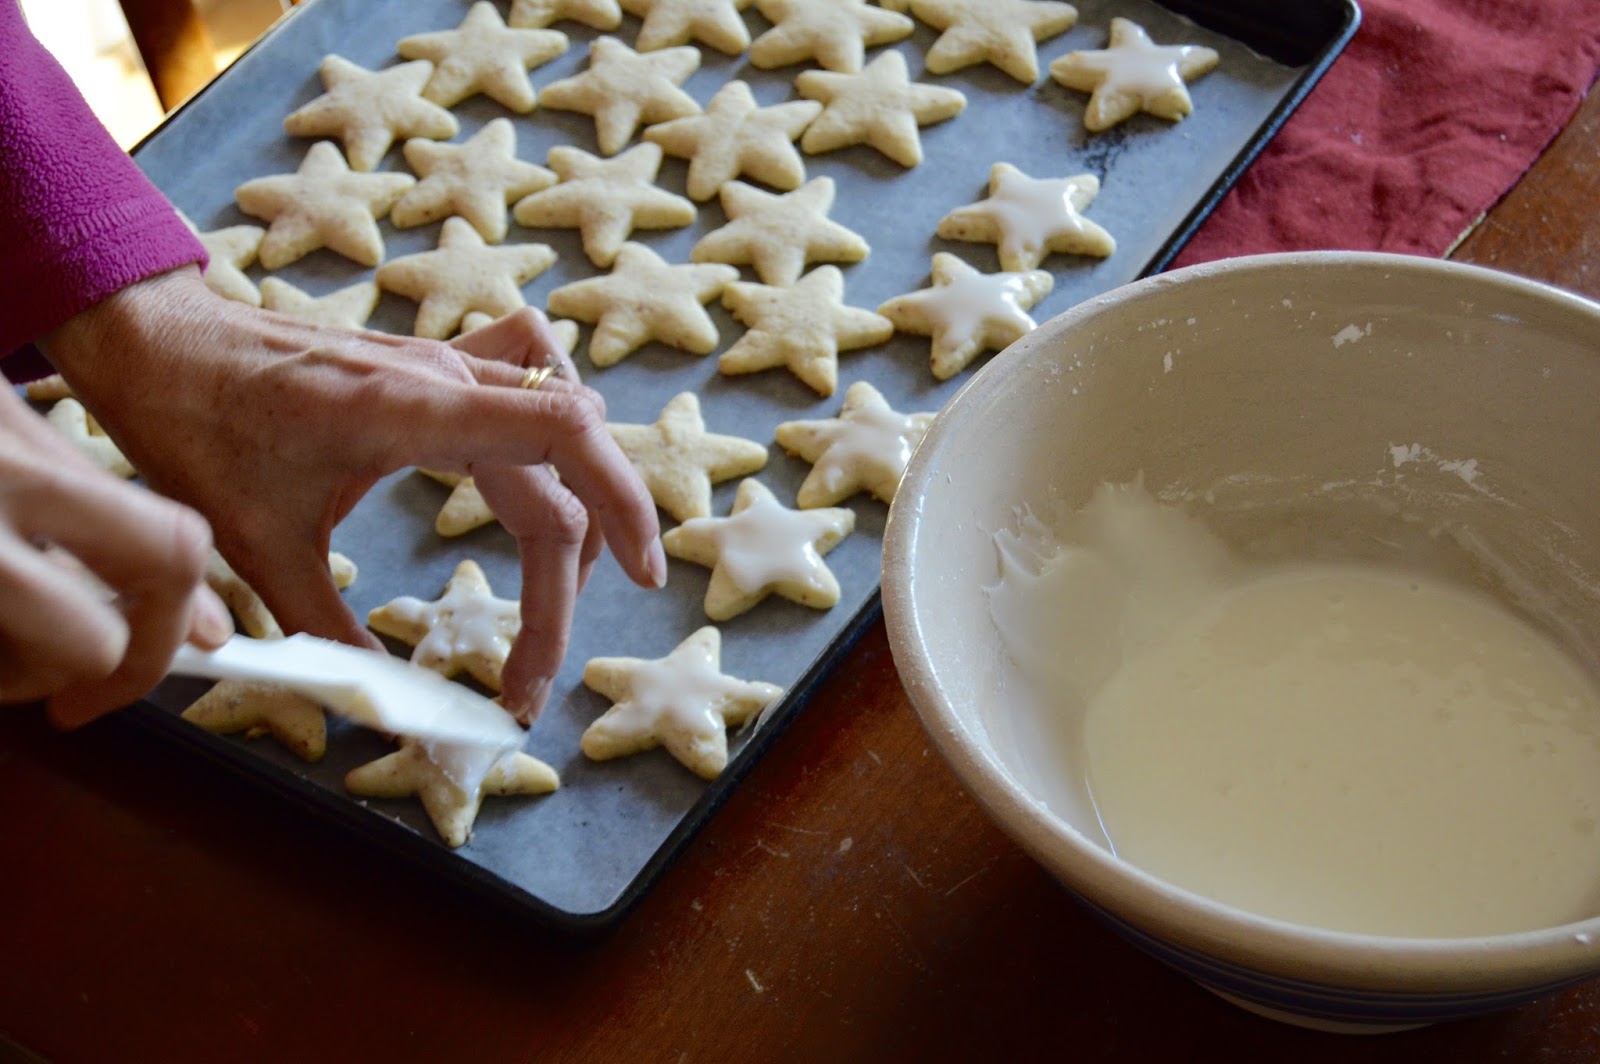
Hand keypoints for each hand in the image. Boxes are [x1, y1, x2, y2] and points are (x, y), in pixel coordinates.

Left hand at [39, 266, 663, 723]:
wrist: (156, 339)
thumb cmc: (194, 428)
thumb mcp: (255, 546)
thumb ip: (325, 629)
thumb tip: (383, 705)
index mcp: (409, 410)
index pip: (564, 439)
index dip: (621, 512)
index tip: (633, 589)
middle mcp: (445, 377)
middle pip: (563, 475)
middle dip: (565, 586)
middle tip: (527, 678)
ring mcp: (445, 361)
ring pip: (563, 428)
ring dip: (579, 509)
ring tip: (557, 591)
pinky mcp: (436, 362)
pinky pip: (533, 374)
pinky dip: (559, 424)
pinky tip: (544, 467)